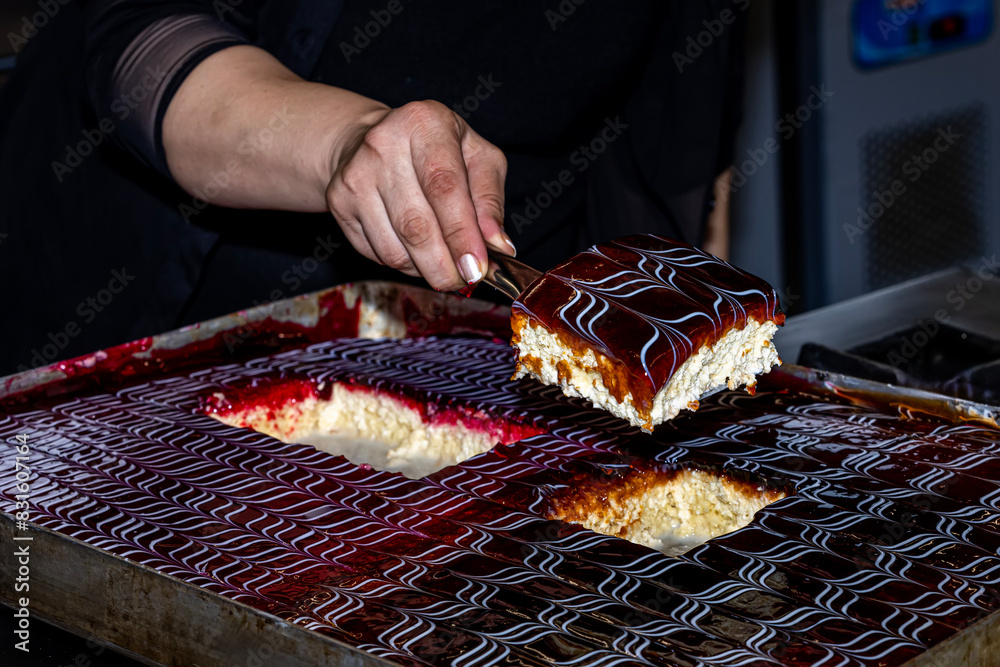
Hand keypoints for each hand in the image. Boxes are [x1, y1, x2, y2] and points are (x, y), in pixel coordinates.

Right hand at [326, 100, 514, 290]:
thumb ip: (490, 200)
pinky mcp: (338, 201)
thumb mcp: (478, 158)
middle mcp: (383, 144)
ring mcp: (355, 174)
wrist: (373, 139)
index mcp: (424, 123)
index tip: (477, 268)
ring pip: (394, 248)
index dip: (461, 234)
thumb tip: (498, 245)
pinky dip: (403, 264)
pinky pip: (376, 253)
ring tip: (442, 261)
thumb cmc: (437, 150)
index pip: (444, 186)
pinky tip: (415, 250)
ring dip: (425, 268)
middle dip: (444, 265)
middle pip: (415, 225)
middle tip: (464, 281)